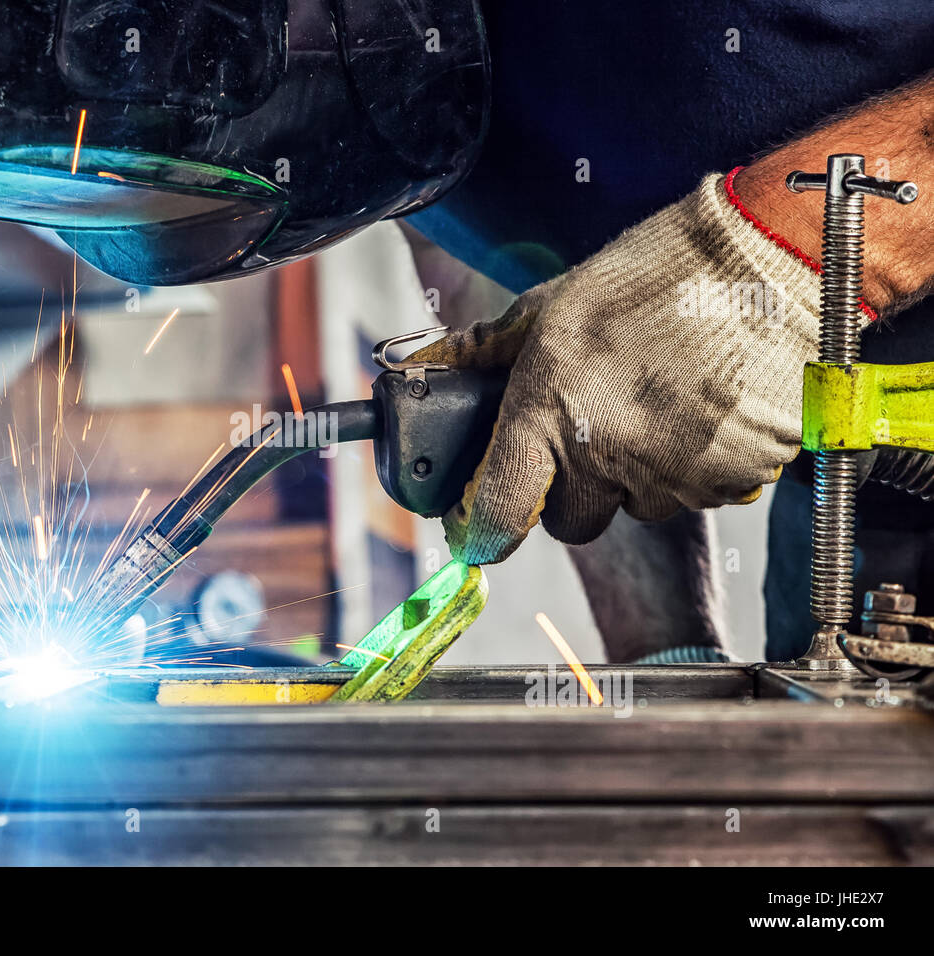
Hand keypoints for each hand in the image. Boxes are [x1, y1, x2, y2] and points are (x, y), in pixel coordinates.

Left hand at [426, 174, 820, 563]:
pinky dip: (693, 468)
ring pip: (637, 509)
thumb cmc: (652, 276)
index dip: (484, 531)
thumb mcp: (552, 304)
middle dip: (572, 494)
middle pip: (571, 524)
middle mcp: (607, 456)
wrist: (768, 264)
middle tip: (587, 439)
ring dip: (636, 478)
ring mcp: (673, 475)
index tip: (478, 533)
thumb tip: (420, 364)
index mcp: (549, 414)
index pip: (501, 511)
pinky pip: (696, 496)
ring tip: (655, 407)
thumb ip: (485, 350)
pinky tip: (700, 412)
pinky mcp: (732, 480)